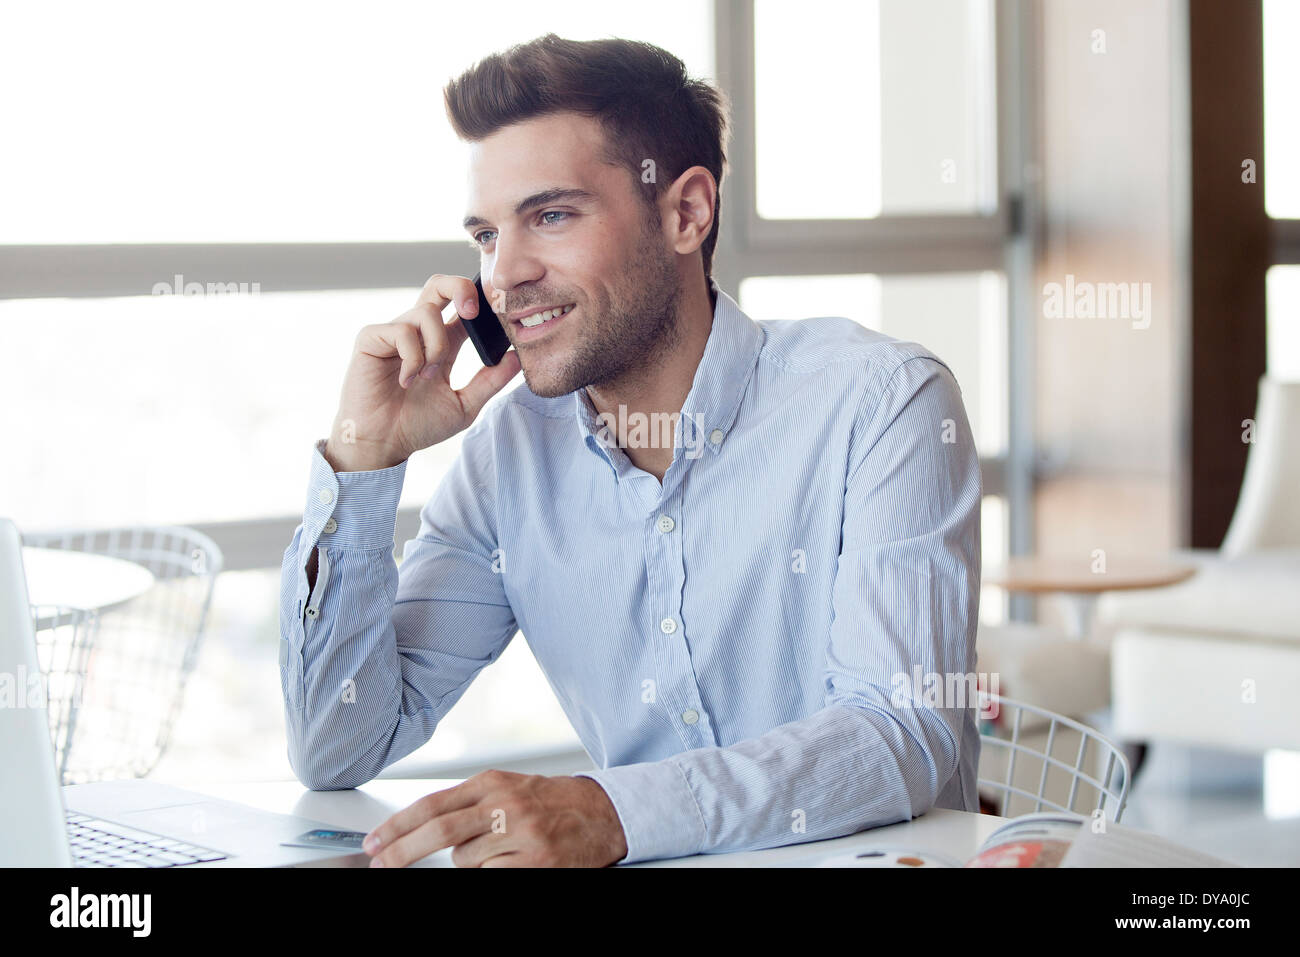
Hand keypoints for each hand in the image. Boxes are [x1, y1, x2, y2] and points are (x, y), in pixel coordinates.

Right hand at [324, 274, 520, 471]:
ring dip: (436, 346)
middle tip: (472, 312)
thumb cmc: (418, 426)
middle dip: (460, 287)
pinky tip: (407, 380)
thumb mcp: (464, 405)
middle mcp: (418, 332)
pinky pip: (401, 330)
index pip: (462, 307)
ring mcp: (393, 333)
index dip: (481, 303)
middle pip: (439, 285)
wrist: (383, 445)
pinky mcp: (371, 338)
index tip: (497, 317)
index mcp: (441, 343)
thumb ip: (490, 381)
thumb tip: (517, 357)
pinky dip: (412, 357)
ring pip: (426, 312)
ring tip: (427, 376)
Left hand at [362, 770, 627, 867]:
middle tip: (381, 864)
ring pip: (466, 861)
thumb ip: (468, 806)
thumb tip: (420, 830)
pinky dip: (496, 870)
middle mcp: (505, 804)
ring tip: (504, 848)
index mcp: (492, 783)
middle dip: (402, 852)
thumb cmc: (550, 802)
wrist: (602, 812)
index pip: (432, 804)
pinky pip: (491, 875)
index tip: (374, 843)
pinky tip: (516, 859)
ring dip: (473, 861)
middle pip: (439, 831)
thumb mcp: (507, 790)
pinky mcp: (535, 862)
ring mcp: (521, 834)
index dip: (398, 826)